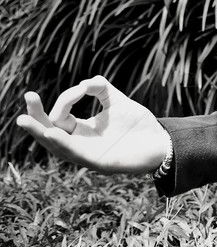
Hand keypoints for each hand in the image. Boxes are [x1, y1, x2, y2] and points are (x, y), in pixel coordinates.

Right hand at [15, 75, 169, 174]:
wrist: (161, 142)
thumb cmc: (138, 124)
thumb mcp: (116, 100)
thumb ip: (100, 87)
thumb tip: (84, 83)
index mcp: (80, 131)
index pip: (59, 116)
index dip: (66, 99)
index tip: (84, 88)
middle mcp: (79, 144)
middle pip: (48, 133)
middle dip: (35, 117)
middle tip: (27, 97)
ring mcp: (87, 155)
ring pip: (56, 146)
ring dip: (40, 132)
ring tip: (24, 121)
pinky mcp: (99, 163)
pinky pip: (76, 153)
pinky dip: (63, 143)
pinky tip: (52, 132)